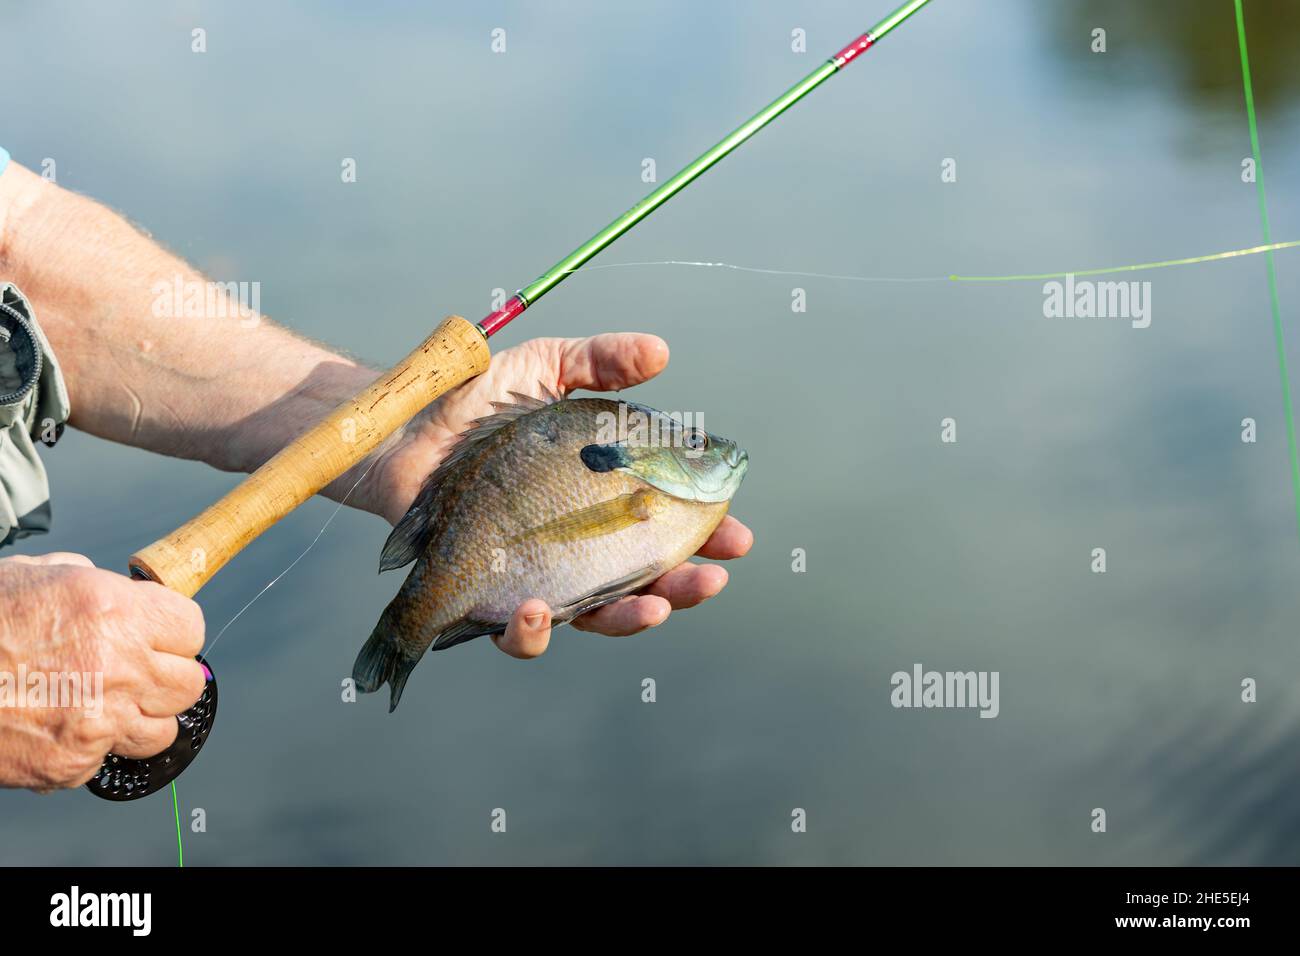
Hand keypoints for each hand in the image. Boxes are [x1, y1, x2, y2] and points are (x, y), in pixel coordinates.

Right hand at [0, 553, 205, 791]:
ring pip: (161, 731)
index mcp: (115, 612)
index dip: (175, 632)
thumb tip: (120, 591)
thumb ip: (89, 581)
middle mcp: (119, 666)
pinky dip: (92, 748)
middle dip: (167, 676)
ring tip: (105, 704)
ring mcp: (99, 720)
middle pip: (189, 683)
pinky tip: (61, 726)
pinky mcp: (72, 762)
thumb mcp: (34, 575)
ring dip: (141, 719)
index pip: (191, 629)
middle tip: (138, 672)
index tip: (162, 636)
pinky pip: (108, 759)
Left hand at [367, 333, 752, 656]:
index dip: (705, 536)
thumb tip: (662, 352)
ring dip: (626, 621)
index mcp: (599, 497)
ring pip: (591, 617)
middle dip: (683, 588)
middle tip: (711, 580)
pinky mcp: (485, 594)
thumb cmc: (473, 400)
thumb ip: (599, 362)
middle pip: (642, 581)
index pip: (663, 524)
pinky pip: (514, 633)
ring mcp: (533, 572)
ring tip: (650, 609)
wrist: (400, 427)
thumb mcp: (543, 369)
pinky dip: (530, 633)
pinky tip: (536, 611)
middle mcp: (574, 543)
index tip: (735, 535)